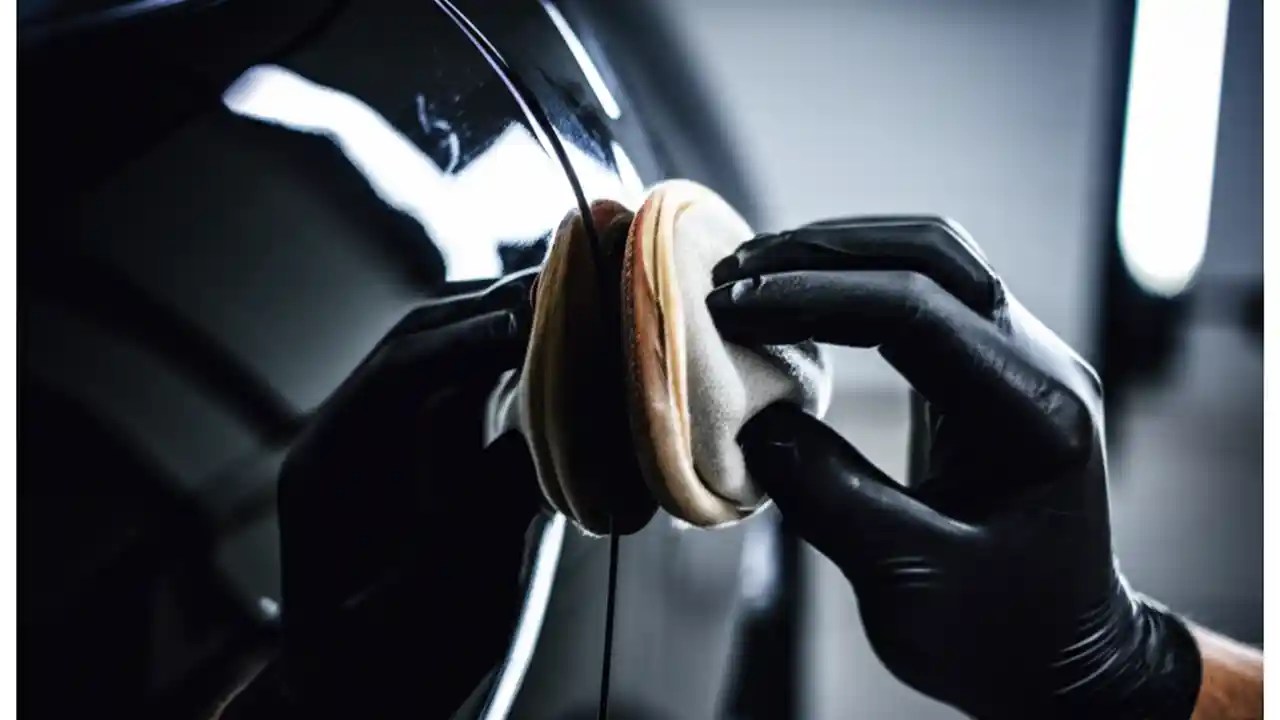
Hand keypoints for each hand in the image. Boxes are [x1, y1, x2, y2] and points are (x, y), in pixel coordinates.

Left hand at [264, 269, 543, 716]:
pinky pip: (467, 390)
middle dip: (494, 311)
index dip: (469, 337)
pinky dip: (515, 368)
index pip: (400, 368)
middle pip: (421, 341)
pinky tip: (564, 360)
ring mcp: (384, 442)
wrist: (365, 701)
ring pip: (446, 354)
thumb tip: (522, 418)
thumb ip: (471, 507)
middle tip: (573, 292)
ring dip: (507, 328)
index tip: (533, 319)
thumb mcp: (437, 601)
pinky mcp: (422, 455)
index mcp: (330, 465)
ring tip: (578, 313)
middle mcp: (350, 437)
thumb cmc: (389, 668)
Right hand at [707, 217, 1201, 718]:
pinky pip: (929, 292)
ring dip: (840, 254)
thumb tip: (754, 424)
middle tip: (732, 272)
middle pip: (934, 256)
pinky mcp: (992, 370)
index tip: (730, 308)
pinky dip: (857, 281)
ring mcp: (1023, 361)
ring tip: (754, 270)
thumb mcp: (907, 581)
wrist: (1059, 658)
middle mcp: (1040, 366)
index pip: (915, 311)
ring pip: (935, 258)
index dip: (811, 298)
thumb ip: (829, 497)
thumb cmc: (996, 632)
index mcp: (1033, 414)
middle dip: (824, 253)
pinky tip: (800, 297)